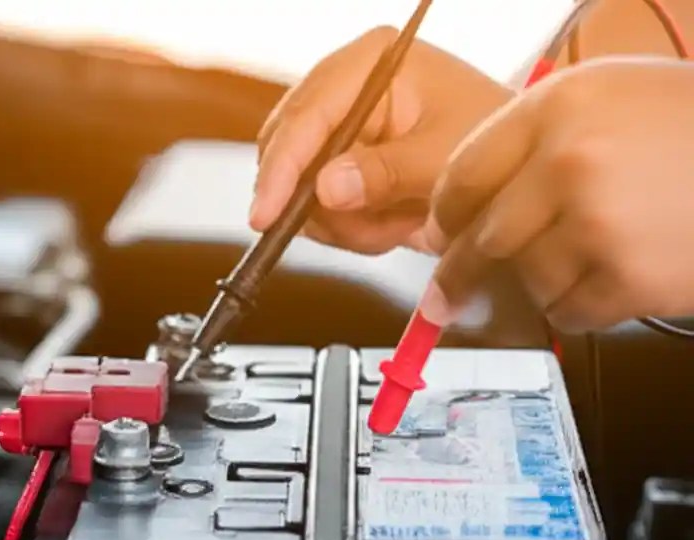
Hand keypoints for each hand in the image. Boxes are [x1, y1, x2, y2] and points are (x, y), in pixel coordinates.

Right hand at [251, 28, 510, 253]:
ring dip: (342, 222)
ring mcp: (341, 123)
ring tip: (397, 225)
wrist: (519, 170)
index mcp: (374, 60)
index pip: (307, 114)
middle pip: (287, 148)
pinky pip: (316, 204)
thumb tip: (326, 188)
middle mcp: (347, 83)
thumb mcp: (443, 159)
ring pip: (297, 185)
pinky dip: (350, 227)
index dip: (281, 169)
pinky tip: (391, 224)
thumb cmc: (496, 145)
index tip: (265, 215)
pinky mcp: (342, 159)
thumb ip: (385, 173)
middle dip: (318, 203)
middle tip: (360, 233)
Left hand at [421, 58, 693, 332]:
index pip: (461, 175)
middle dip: (461, 273)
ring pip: (526, 278)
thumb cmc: (689, 128)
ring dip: (545, 280)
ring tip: (595, 253)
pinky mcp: (629, 277)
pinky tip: (617, 276)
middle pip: (481, 238)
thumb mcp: (607, 97)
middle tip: (444, 301)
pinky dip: (582, 307)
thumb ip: (526, 141)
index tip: (436, 237)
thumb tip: (445, 218)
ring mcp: (599, 222)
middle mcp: (569, 161)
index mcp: (556, 107)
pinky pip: (567, 312)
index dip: (443, 216)